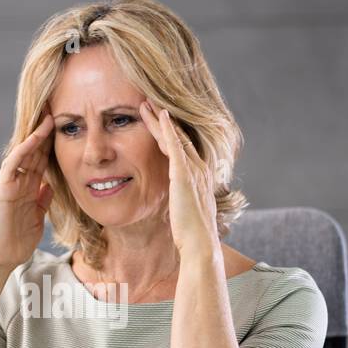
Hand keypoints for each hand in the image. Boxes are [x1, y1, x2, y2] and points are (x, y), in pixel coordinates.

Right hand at [0, 115, 54, 272]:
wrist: (1, 256)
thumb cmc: (17, 239)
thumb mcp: (37, 216)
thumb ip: (43, 199)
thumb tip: (51, 185)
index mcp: (29, 186)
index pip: (42, 158)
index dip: (53, 142)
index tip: (67, 126)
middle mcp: (20, 181)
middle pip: (34, 150)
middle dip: (46, 131)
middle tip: (59, 109)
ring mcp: (11, 183)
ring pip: (24, 153)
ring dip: (36, 135)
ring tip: (49, 116)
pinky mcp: (4, 189)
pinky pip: (13, 165)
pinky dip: (23, 151)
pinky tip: (33, 138)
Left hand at [140, 101, 219, 260]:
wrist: (200, 244)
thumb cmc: (192, 234)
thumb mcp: (186, 212)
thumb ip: (181, 201)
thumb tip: (175, 203)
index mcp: (200, 177)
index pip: (183, 148)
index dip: (170, 132)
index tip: (159, 119)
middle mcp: (200, 169)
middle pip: (179, 137)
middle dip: (164, 119)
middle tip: (149, 103)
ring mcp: (194, 170)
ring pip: (175, 136)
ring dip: (161, 119)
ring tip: (146, 104)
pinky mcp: (184, 175)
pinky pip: (175, 146)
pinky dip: (168, 129)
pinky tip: (161, 115)